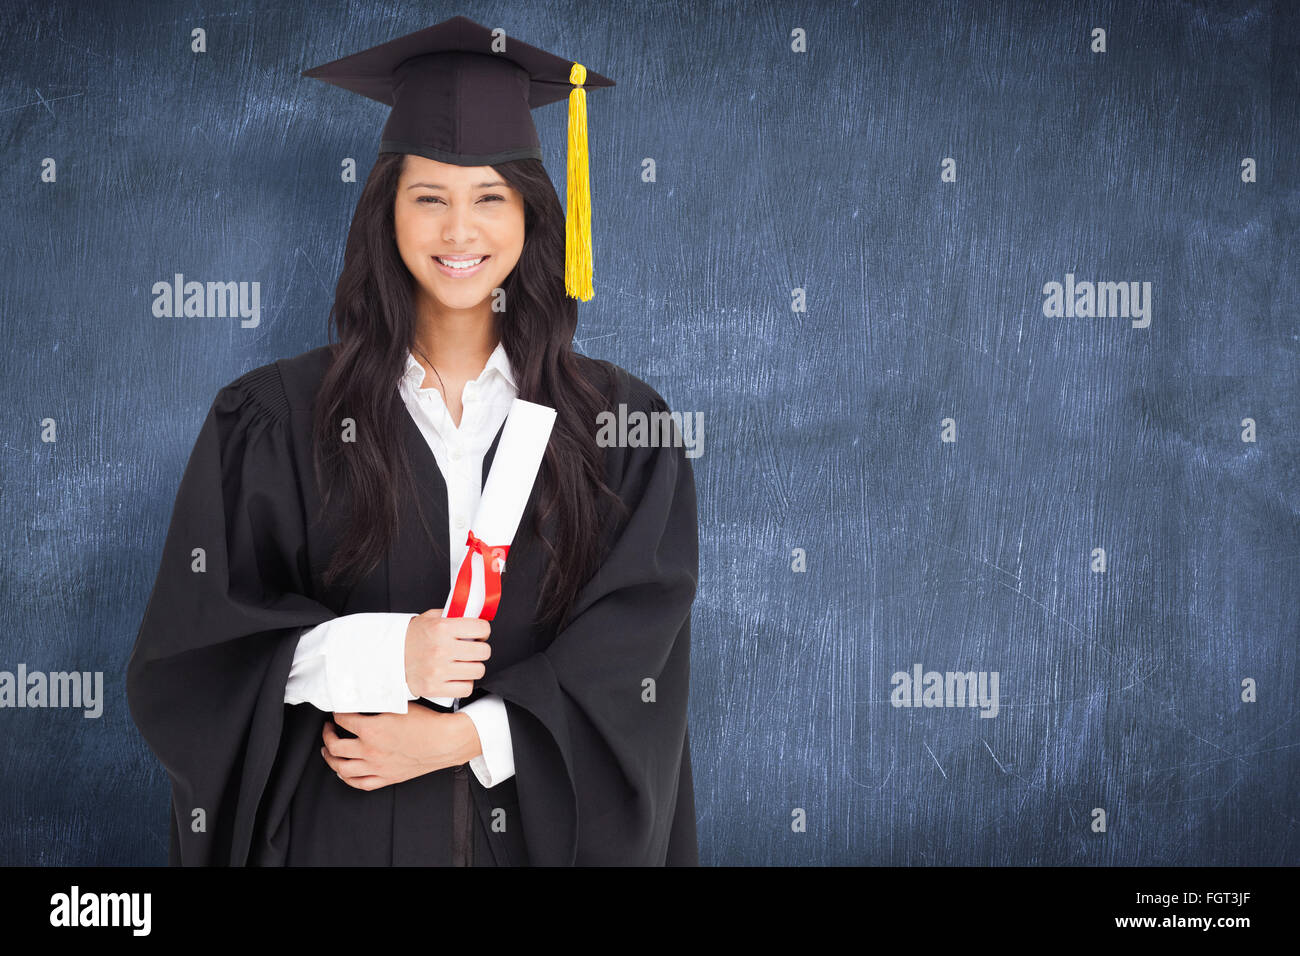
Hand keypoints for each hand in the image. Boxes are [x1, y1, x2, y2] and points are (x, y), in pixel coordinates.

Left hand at [320, 709, 480, 790]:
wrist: (445, 742)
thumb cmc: (428, 722)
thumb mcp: (401, 705)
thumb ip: (380, 703)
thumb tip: (367, 696)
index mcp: (372, 729)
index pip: (342, 720)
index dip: (336, 713)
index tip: (337, 711)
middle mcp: (370, 750)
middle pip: (335, 746)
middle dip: (327, 736)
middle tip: (328, 729)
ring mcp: (376, 767)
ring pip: (341, 768)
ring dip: (330, 758)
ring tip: (328, 752)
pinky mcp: (386, 778)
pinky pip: (358, 783)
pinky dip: (347, 778)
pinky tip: (345, 772)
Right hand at [404, 607, 491, 698]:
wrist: (387, 656)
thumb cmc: (410, 637)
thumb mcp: (430, 618)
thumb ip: (453, 616)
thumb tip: (475, 615)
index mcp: (442, 628)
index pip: (481, 628)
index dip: (483, 631)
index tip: (478, 634)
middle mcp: (441, 649)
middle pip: (483, 651)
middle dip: (480, 649)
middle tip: (471, 649)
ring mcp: (438, 671)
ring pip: (478, 671)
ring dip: (473, 667)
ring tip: (463, 664)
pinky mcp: (434, 688)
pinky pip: (466, 688)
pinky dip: (464, 684)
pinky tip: (456, 677)